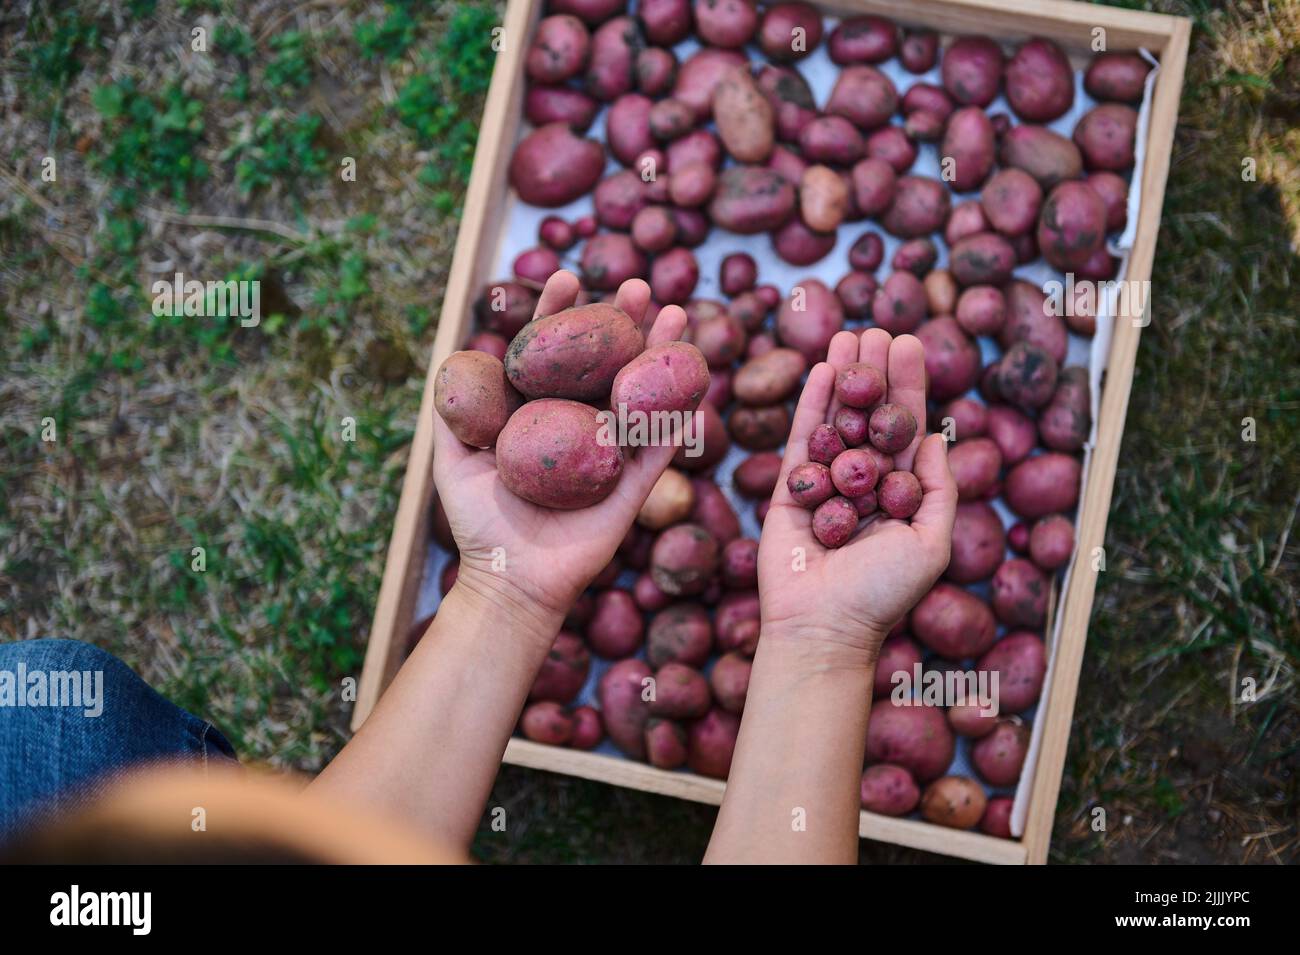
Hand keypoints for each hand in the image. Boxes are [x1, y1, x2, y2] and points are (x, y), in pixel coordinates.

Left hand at [432, 270, 687, 633]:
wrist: (509, 579)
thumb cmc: (477, 522)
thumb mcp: (451, 457)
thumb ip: (452, 411)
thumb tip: (453, 355)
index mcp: (541, 413)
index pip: (554, 351)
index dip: (562, 314)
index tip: (568, 277)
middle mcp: (580, 425)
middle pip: (607, 361)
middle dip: (623, 321)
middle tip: (638, 285)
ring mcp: (611, 452)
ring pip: (641, 392)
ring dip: (660, 351)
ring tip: (675, 310)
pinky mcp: (636, 484)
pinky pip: (662, 441)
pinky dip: (678, 408)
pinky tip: (691, 372)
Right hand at [757, 329, 956, 661]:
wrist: (823, 625)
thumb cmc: (882, 593)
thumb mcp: (931, 542)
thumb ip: (938, 490)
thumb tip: (941, 436)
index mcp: (899, 494)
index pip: (906, 429)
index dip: (909, 386)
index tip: (910, 344)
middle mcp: (863, 482)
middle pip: (870, 415)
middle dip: (875, 372)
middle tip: (880, 328)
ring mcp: (825, 482)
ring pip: (836, 419)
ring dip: (843, 376)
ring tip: (849, 334)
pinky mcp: (790, 488)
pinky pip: (802, 438)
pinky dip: (812, 403)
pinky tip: (822, 368)